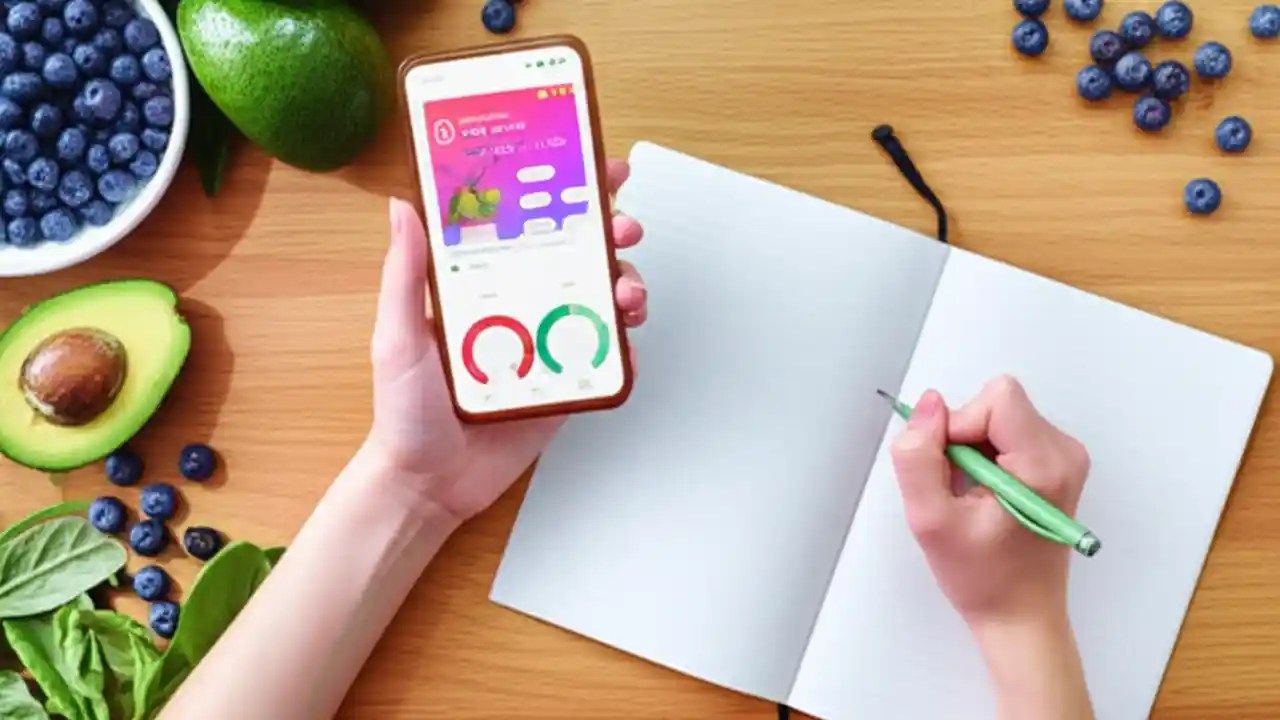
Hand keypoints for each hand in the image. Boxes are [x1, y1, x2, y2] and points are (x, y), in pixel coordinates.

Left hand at [366, 159, 646, 521]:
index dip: (562, 192)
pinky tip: (627, 341)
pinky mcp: (566, 383)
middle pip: (577, 253)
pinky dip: (626, 345)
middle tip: (623, 226)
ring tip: (627, 293)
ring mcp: (547, 343)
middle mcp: (519, 305)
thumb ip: (404, 275)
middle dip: (611, 231)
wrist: (429, 484)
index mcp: (482, 284)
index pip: (526, 223)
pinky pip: (607, 356)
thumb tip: (402, 206)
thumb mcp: (398, 335)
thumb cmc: (405, 412)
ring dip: (625, 283)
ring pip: (600, 298)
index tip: (592, 168)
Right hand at [889, 375, 1089, 628]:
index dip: (958, 425)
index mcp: (1045, 464)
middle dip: (964, 437)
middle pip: (998, 403)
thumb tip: (928, 404)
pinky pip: (1008, 431)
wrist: (1020, 615)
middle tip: (959, 488)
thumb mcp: (930, 520)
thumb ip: (918, 456)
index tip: (950, 470)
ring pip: (999, 415)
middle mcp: (1065, 452)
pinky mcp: (1057, 462)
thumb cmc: (981, 578)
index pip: (996, 399)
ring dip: (973, 447)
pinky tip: (985, 494)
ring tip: (972, 496)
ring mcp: (1066, 456)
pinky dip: (986, 455)